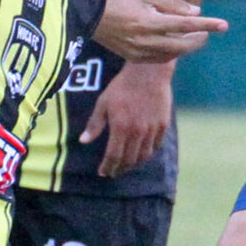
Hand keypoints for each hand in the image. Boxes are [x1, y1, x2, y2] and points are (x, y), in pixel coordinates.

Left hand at [82, 59, 172, 176]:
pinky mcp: (163, 125)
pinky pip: (156, 146)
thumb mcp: (103, 102)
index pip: (113, 156)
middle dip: (120, 169)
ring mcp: (152, 129)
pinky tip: (141, 154)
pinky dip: (147, 154)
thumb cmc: (122, 86)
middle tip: (113, 172)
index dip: (108, 167)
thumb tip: (83, 141)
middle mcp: (137, 131)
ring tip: (126, 166)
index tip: (103, 172)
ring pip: (143, 156)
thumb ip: (94, 124)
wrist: (148, 72)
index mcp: (121, 127)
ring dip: (133, 164)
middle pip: (129, 160)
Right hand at [96, 0, 226, 62]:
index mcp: (148, 21)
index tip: (224, 25)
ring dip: (186, 46)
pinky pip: (159, 58)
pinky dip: (172, 52)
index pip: (186, 25)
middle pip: (183, 45)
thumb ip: (172, 4)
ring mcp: (138, 52)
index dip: (207, 25)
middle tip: (208, 31)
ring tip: (193, 35)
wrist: (87, 14)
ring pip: (173, 54)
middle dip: (199, 39)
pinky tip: (175, 42)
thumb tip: (196, 13)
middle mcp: (145, 40)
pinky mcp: (132, 57)